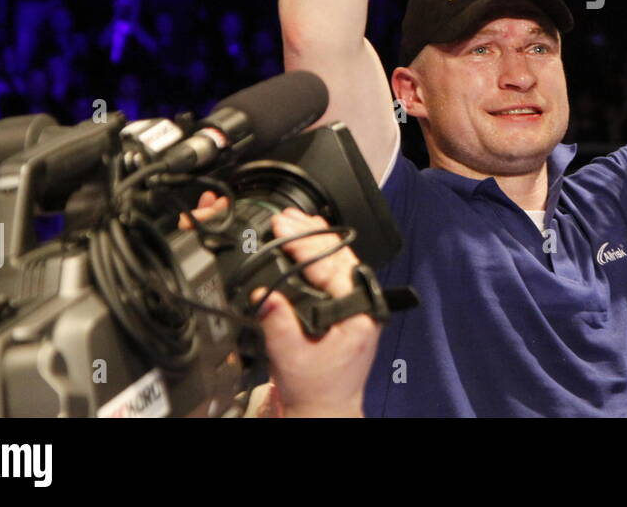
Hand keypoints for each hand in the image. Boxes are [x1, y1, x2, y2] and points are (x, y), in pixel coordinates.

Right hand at [180, 193, 379, 417]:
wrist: (325, 409)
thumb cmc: (315, 388)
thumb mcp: (290, 356)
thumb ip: (278, 323)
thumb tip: (264, 293)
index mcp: (357, 312)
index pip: (331, 265)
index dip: (304, 244)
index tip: (282, 227)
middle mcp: (362, 304)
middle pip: (339, 255)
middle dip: (310, 233)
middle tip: (284, 217)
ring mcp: (358, 305)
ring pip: (339, 260)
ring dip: (315, 240)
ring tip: (294, 220)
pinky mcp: (348, 308)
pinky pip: (337, 272)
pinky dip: (320, 255)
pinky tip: (307, 244)